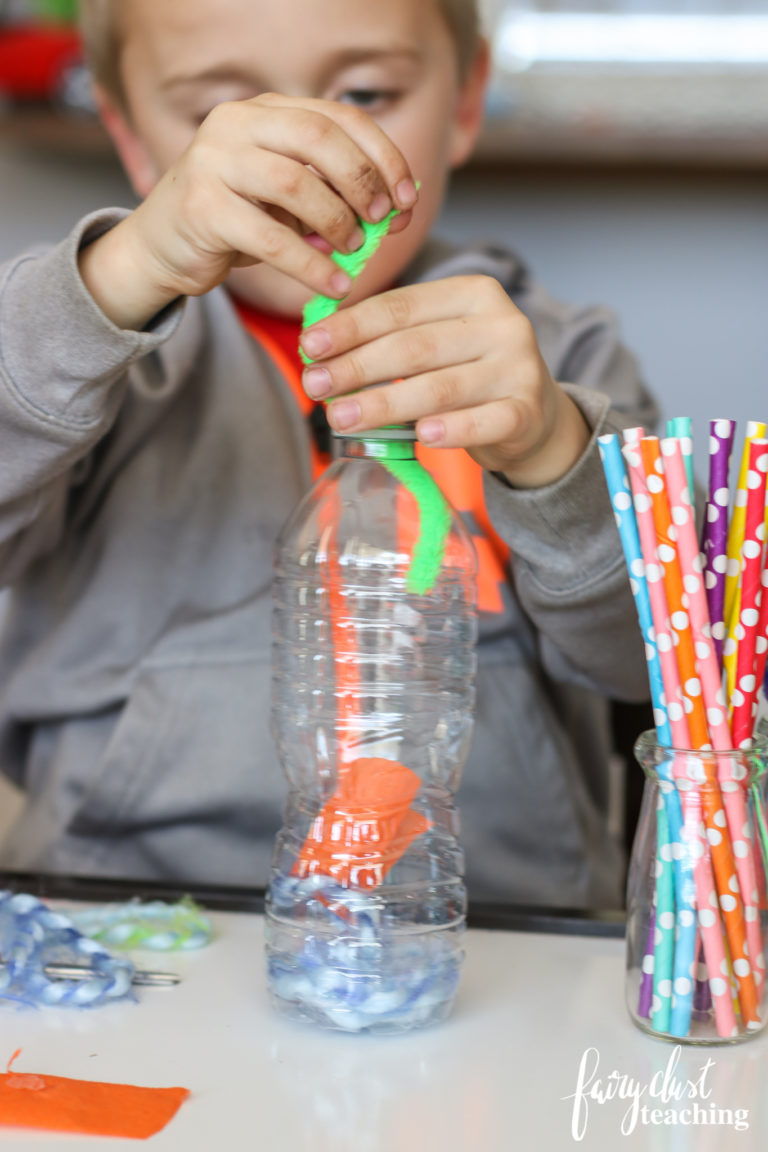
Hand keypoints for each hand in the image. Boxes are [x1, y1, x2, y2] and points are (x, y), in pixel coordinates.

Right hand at [79, 94, 416, 329]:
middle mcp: (236, 124)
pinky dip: (312, 265)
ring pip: (296, 184)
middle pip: (319, 139)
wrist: (162, 247)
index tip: (407, 196)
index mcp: (265, 111)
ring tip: (355, 252)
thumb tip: (395, 210)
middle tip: (383, 221)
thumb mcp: (288, 199)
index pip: (338, 117)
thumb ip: (332, 193)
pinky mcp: (203, 208)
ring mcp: (214, 162)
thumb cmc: (236, 221)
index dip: (381, 155)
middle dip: (363, 182)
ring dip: (338, 223)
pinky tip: (334, 284)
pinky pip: (272, 238)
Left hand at [300, 275, 590, 487]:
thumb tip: (320, 347)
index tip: (310, 345)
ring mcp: (518, 368)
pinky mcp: (527, 413)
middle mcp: (502, 324)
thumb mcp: (437, 343)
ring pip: (440, 387)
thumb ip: (392, 337)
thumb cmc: (468, 375)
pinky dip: (452, 430)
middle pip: (415, 346)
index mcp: (474, 293)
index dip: (351, 327)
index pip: (401, 307)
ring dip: (384, 404)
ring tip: (341, 419)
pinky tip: (422, 436)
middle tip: (315, 386)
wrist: (534, 418)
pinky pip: (484, 422)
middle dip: (357, 367)